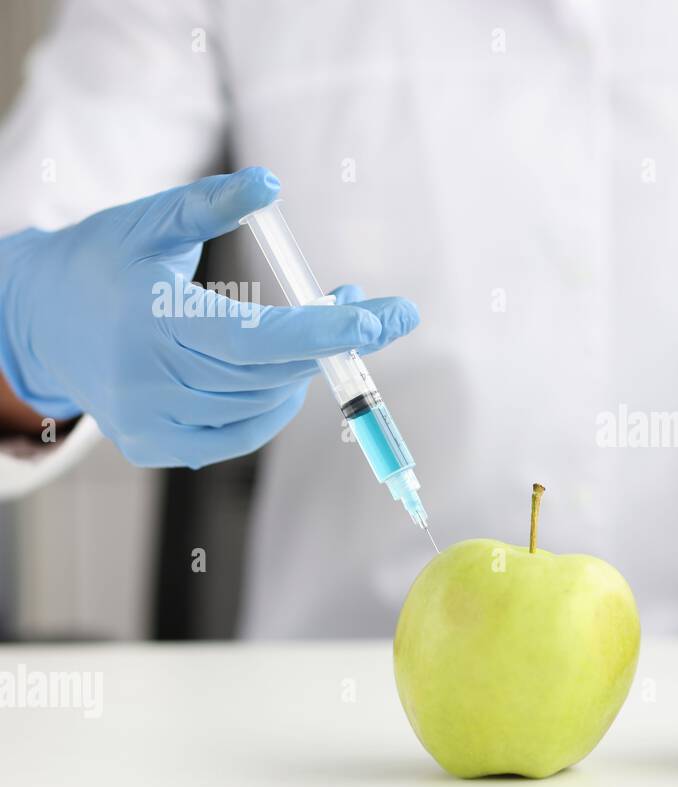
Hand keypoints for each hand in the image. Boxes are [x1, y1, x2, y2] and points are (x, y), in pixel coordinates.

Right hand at [0, 167, 417, 467]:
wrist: (36, 318)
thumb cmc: (103, 260)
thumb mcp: (150, 222)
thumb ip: (211, 204)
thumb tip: (269, 183)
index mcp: (151, 323)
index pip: (253, 339)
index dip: (318, 331)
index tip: (374, 319)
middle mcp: (148, 382)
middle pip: (267, 375)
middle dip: (331, 344)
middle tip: (372, 313)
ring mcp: (149, 421)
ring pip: (259, 405)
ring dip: (304, 370)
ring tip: (325, 330)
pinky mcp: (154, 446)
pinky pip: (238, 434)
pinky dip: (272, 404)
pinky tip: (285, 372)